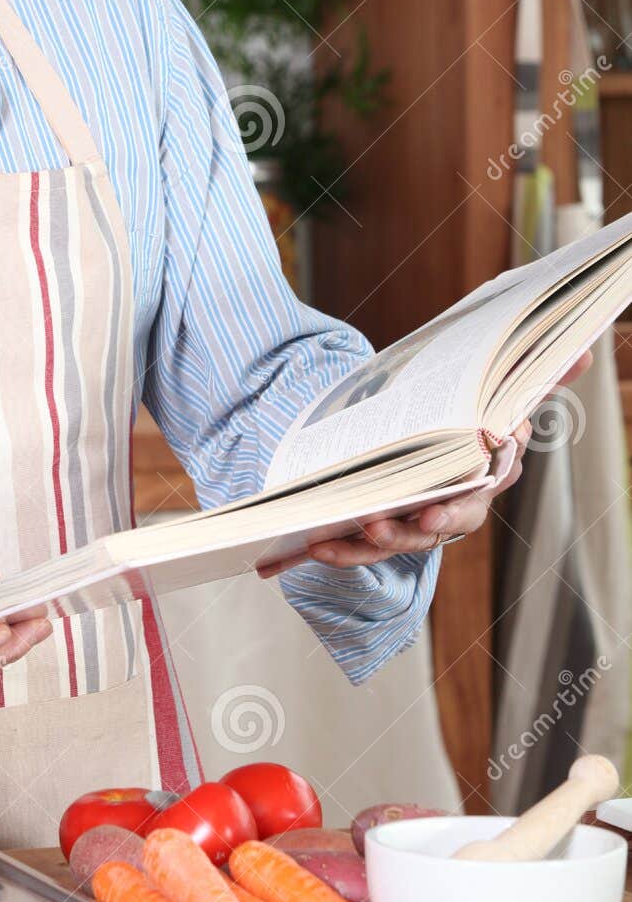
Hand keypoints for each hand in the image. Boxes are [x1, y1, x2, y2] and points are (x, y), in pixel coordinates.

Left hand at [257, 350, 592, 579]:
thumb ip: (535, 378)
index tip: (446, 495)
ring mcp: (415, 522)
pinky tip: (315, 547)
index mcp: (484, 474)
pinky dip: (340, 551)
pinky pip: (361, 548)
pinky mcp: (380, 530)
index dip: (472, 488)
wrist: (419, 436)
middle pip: (445, 523)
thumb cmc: (464, 418)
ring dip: (376, 542)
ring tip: (353, 533)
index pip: (487, 482)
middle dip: (423, 525)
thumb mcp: (495, 394)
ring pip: (400, 540)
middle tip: (405, 520)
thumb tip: (585, 351)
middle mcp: (453, 505)